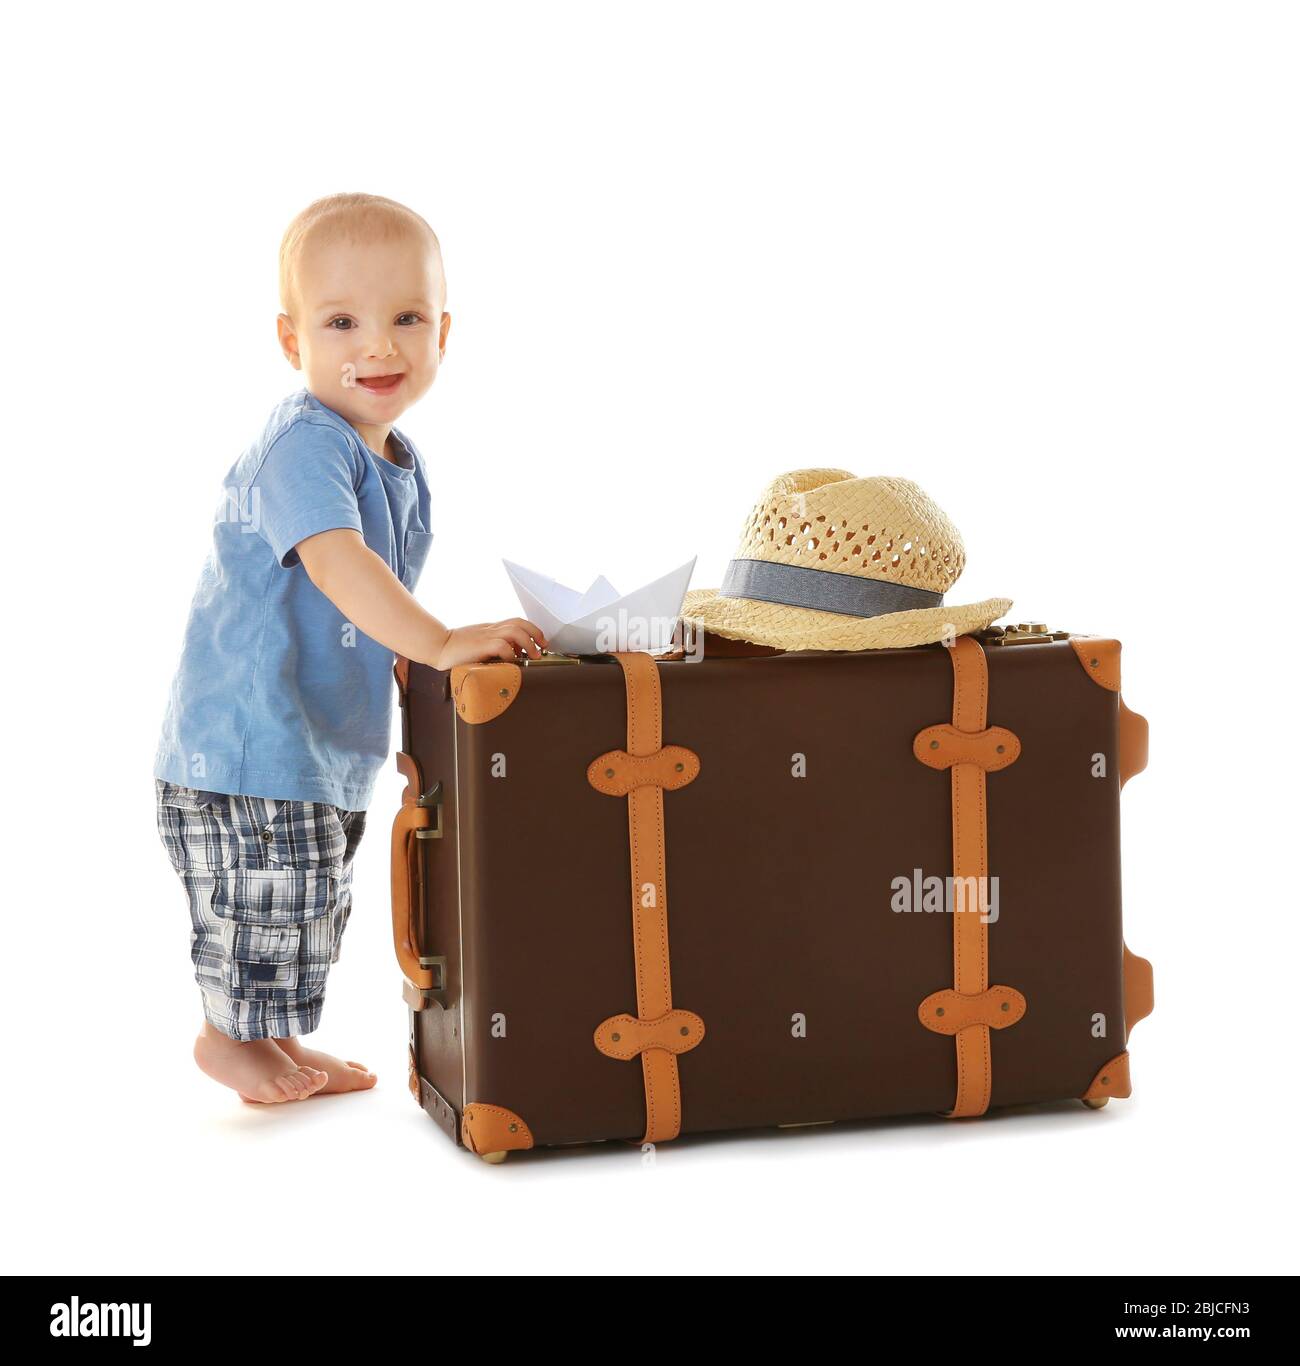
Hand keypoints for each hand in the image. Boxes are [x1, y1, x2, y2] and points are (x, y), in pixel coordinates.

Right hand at [432, 619, 547, 668]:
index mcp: (491, 629)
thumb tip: (512, 656)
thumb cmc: (457, 650)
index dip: (532, 630)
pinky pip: (502, 645)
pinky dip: (511, 653)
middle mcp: (491, 629)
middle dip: (536, 633)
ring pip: (515, 631)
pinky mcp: (480, 645)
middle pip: (520, 622)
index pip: (516, 622)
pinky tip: (511, 661)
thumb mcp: (479, 645)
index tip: (540, 642)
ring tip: (533, 656)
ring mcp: (486, 636)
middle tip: (543, 648)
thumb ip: (493, 648)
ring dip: (529, 643)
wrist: (437, 646)